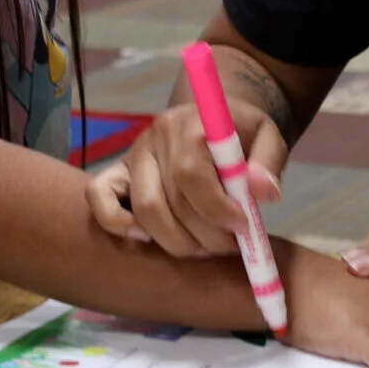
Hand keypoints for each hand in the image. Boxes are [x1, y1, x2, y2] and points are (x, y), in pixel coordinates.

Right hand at [86, 99, 287, 257]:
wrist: (213, 120)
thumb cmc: (242, 134)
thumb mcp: (269, 138)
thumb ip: (268, 162)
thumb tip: (263, 192)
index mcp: (192, 123)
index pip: (192, 174)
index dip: (216, 209)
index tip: (243, 227)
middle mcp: (156, 136)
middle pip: (169, 200)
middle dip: (203, 235)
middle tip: (230, 246)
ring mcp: (133, 154)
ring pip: (143, 211)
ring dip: (176, 241)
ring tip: (206, 247)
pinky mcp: (117, 171)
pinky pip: (98, 198)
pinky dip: (118, 224)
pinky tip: (150, 239)